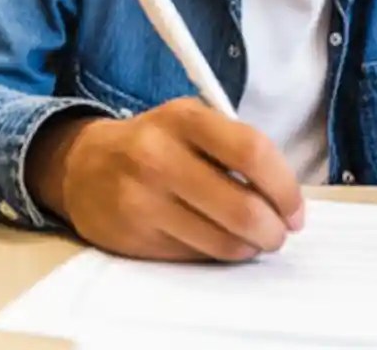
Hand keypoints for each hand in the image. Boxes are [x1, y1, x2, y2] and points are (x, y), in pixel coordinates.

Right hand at [25, 98, 303, 261]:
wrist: (81, 166)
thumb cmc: (152, 143)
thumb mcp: (188, 122)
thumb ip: (234, 147)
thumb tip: (284, 200)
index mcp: (183, 119)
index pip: (252, 153)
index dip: (285, 188)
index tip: (294, 208)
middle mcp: (158, 157)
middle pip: (243, 208)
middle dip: (274, 230)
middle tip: (278, 233)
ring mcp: (143, 200)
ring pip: (223, 241)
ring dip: (249, 247)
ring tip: (250, 239)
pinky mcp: (134, 236)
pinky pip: (195, 257)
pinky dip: (215, 253)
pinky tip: (211, 238)